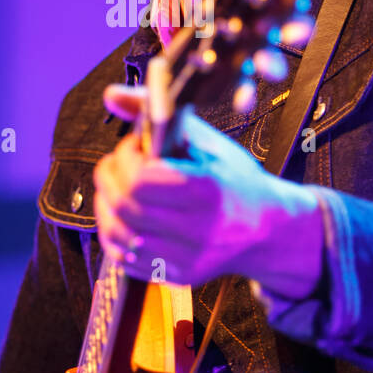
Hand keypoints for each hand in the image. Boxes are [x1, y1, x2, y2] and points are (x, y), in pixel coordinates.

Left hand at [94, 84, 324, 294]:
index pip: (141, 181)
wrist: (267, 229)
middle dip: (108, 179)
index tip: (132, 147)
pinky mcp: (179, 277)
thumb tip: (110, 95)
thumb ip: (158, 114)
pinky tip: (124, 215)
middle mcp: (199, 229)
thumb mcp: (205, 139)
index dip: (124, 159)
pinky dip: (114, 233)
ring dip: (105, 206)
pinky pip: (124, 259)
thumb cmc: (233, 178)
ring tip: (116, 189)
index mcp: (208, 190)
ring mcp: (189, 258)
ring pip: (119, 235)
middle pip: (125, 208)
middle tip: (116, 165)